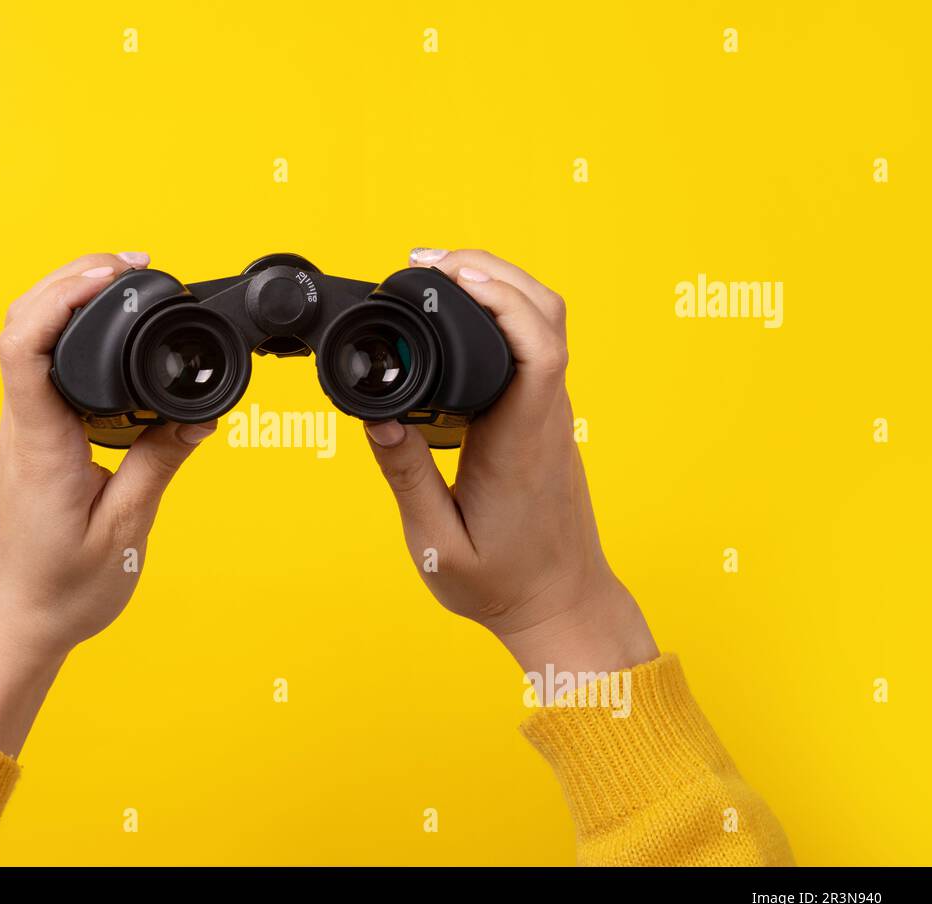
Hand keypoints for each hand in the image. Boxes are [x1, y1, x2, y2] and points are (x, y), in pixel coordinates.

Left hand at [0, 252, 215, 753]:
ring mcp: (25, 430)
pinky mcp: (36, 439)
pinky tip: (114, 335)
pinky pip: (44, 367)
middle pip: (24, 321)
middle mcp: (23, 427)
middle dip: (73, 278)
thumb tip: (199, 416)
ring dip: (72, 299)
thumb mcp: (126, 530)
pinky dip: (75, 333)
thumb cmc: (63, 588)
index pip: (26, 345)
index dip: (64, 294)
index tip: (115, 275)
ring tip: (128, 285)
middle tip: (133, 265)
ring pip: (31, 338)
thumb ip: (160, 463)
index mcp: (42, 444)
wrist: (20, 620)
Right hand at [363, 249, 656, 682]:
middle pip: (547, 315)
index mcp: (519, 443)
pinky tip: (459, 324)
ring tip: (438, 280)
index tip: (452, 276)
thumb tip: (378, 419)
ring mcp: (552, 417)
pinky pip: (535, 349)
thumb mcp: (437, 544)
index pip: (537, 348)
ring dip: (498, 289)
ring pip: (545, 326)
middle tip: (428, 261)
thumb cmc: (502, 584)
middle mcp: (545, 418)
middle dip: (492, 271)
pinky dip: (501, 317)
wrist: (561, 606)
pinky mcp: (546, 422)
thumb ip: (407, 479)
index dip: (502, 298)